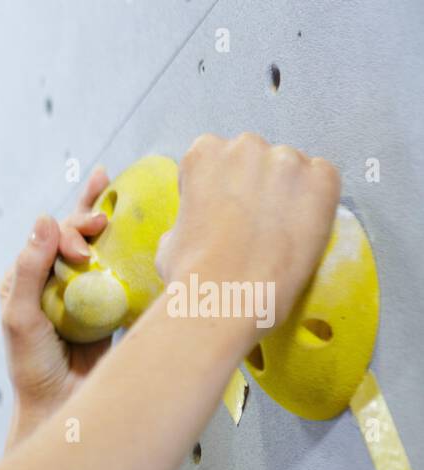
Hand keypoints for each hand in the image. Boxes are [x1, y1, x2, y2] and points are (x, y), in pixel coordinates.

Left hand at [0, 167, 111, 444]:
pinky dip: (131, 250)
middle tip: (102, 223)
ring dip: (109, 222)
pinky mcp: (109, 307)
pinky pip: (121, 273)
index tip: (81, 248)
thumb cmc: (33, 366)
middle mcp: (54, 282)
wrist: (62, 406)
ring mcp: (84, 293)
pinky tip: (141, 226)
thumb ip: (30, 270)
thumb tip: (44, 219)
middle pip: (74, 236)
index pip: (47, 239)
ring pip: (99, 248)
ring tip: (115, 188)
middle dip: (87, 220)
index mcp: (26, 280)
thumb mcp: (21, 317)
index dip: (66, 229)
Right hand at [154, 132, 340, 348]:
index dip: (215, 186)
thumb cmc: (189, 273)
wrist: (226, 298)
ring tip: (276, 230)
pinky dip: (315, 199)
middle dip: (251, 183)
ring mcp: (287, 161)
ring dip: (284, 191)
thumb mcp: (170, 236)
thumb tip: (203, 221)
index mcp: (204, 153)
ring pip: (289, 167)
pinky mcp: (321, 181)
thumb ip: (192, 212)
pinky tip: (299, 229)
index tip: (217, 209)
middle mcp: (246, 147)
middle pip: (253, 157)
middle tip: (248, 222)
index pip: (212, 155)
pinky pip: (323, 177)